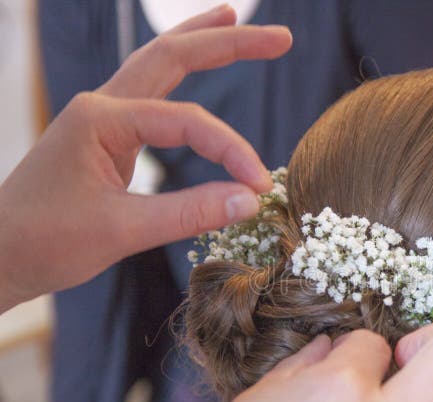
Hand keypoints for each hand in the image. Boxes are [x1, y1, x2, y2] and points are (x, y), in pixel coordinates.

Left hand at [0, 5, 291, 312]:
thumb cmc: (45, 242)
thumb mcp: (122, 231)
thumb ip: (190, 213)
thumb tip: (250, 201)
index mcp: (101, 119)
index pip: (188, 123)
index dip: (231, 152)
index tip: (260, 187)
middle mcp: (102, 106)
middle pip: (173, 57)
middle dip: (227, 43)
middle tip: (280, 38)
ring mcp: (102, 117)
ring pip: (158, 64)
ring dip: (198, 42)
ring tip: (235, 19)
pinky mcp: (105, 136)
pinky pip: (150, 92)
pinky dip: (178, 72)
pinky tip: (194, 66)